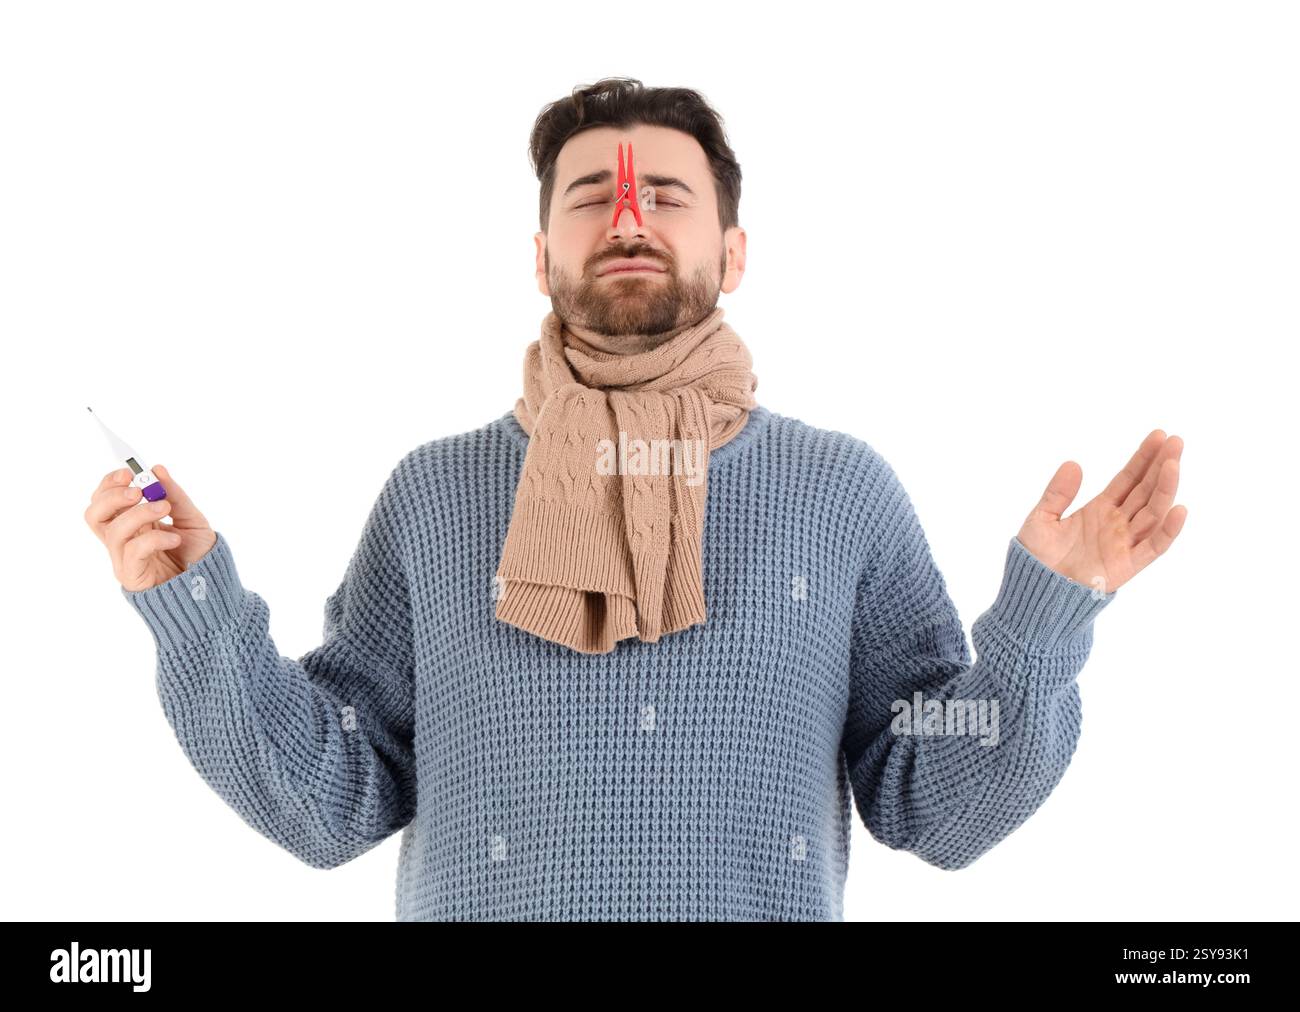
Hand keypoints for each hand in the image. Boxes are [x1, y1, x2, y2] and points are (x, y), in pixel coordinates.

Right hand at [84, 463, 216, 591]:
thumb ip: (175, 496)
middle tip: (138, 491)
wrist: (211, 585)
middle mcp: (124, 539)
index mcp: (134, 522)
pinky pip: (132, 552)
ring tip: (164, 509)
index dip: (109, 484)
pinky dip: (153, 538)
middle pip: (95, 514)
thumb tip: (157, 469)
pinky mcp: (133, 575)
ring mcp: (125, 558)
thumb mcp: (192, 518)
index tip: (128, 471)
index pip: (106, 500)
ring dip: (139, 514)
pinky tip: (174, 538)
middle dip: (111, 497)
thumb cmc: (198, 554)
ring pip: (113, 531)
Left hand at [1017, 430, 1186, 594]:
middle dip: (1161, 466)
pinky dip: (1167, 530)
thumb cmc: (1035, 559)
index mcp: (1098, 510)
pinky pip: (1153, 547)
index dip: (1143, 458)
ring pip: (1153, 512)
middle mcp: (1117, 524)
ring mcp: (1124, 544)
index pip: (1128, 479)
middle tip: (1176, 441)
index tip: (1160, 436)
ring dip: (1166, 489)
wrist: (1034, 594)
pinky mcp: (1126, 566)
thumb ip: (1058, 493)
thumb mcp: (1041, 519)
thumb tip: (1072, 463)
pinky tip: (1179, 509)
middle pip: (1146, 490)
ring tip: (1174, 464)